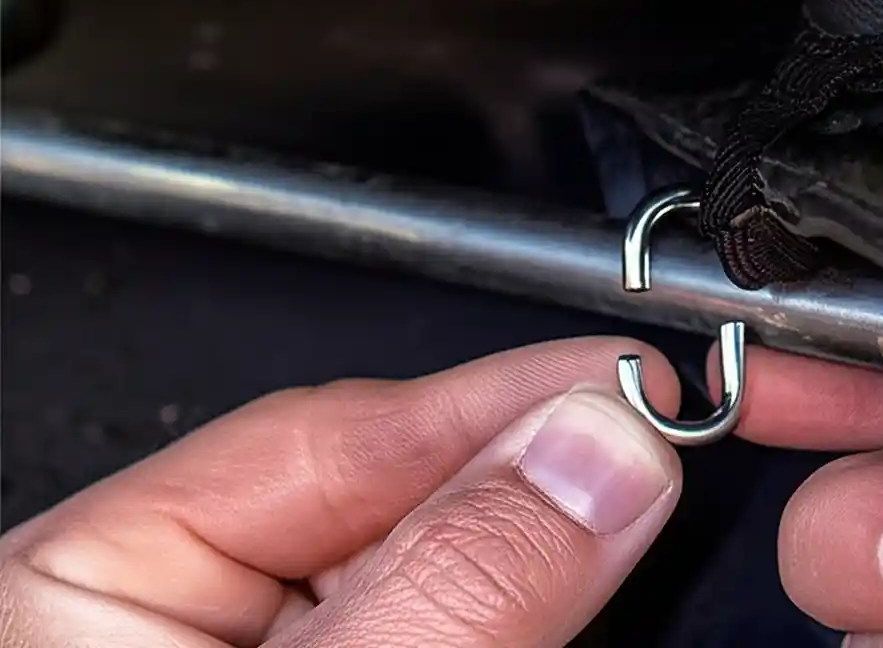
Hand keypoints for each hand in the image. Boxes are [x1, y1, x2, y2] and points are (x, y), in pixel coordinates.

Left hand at [0, 338, 683, 645]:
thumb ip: (447, 589)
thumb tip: (596, 456)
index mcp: (101, 583)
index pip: (337, 430)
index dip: (505, 393)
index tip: (637, 382)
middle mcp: (184, 614)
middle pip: (397, 488)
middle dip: (539, 459)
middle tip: (664, 439)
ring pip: (442, 561)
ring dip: (548, 534)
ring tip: (639, 505)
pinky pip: (456, 617)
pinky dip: (534, 601)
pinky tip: (580, 578)